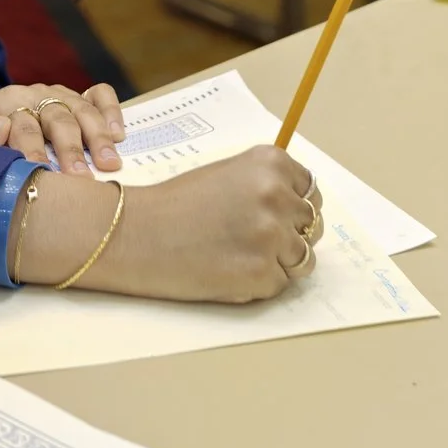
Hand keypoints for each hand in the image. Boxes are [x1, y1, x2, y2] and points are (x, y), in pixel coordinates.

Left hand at [0, 82, 125, 173]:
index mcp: (4, 102)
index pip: (21, 124)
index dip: (31, 148)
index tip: (39, 170)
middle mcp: (34, 95)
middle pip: (57, 117)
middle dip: (70, 148)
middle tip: (81, 177)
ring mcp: (57, 95)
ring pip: (82, 109)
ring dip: (98, 136)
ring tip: (109, 164)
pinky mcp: (74, 97)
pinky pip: (98, 94)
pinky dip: (112, 110)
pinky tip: (120, 134)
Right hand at [16, 146, 321, 302]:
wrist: (135, 233)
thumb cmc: (175, 204)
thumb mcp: (227, 174)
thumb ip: (265, 184)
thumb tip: (300, 206)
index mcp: (269, 164)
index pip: (311, 189)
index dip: (295, 204)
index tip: (278, 214)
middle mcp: (277, 196)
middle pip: (312, 222)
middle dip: (290, 232)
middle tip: (254, 239)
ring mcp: (272, 237)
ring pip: (303, 256)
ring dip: (280, 260)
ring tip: (242, 256)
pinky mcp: (262, 274)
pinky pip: (282, 282)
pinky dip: (263, 282)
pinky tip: (232, 270)